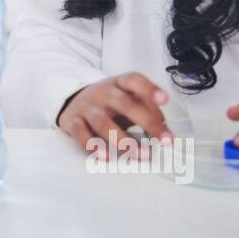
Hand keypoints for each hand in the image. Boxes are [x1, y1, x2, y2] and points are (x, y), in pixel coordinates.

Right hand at [57, 72, 173, 158]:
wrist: (73, 100)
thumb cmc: (108, 103)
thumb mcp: (126, 98)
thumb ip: (145, 109)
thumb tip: (164, 128)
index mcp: (118, 83)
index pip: (134, 80)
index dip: (149, 89)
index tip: (164, 100)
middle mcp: (102, 92)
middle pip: (124, 104)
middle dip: (147, 122)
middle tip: (165, 139)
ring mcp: (87, 106)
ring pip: (103, 122)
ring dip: (124, 140)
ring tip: (141, 154)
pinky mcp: (73, 121)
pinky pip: (81, 133)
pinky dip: (93, 146)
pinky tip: (106, 156)